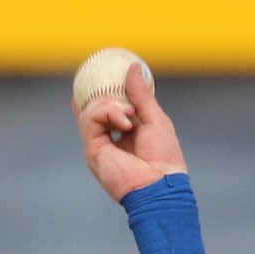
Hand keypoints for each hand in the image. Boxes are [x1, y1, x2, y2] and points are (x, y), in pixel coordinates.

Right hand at [76, 63, 187, 201]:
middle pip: (96, 107)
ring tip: (130, 116)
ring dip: (112, 105)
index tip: (109, 75)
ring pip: (92, 109)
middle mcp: (110, 141)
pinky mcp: (92, 150)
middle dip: (108, 95)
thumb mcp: (154, 119)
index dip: (106, 93)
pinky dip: (107, 112)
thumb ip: (141, 95)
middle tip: (126, 98)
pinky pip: (90, 117)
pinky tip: (124, 122)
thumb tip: (133, 68)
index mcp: (126, 135)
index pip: (109, 110)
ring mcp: (99, 146)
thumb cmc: (164, 158)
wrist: (159, 185)